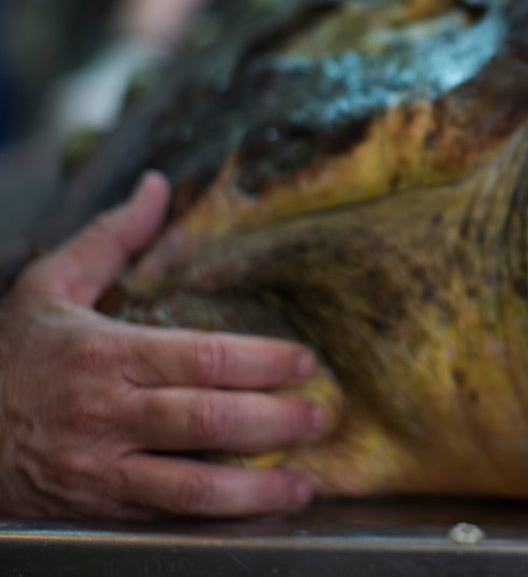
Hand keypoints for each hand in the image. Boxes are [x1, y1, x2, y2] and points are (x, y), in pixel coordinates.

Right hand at [0, 172, 324, 519]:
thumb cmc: (11, 357)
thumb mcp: (49, 287)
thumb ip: (111, 237)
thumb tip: (158, 186)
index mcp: (104, 354)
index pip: (201, 358)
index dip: (263, 362)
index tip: (306, 361)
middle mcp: (105, 413)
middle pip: (208, 419)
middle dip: (275, 420)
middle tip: (321, 415)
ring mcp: (101, 468)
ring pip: (192, 485)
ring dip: (258, 486)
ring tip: (306, 478)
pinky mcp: (99, 509)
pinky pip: (167, 517)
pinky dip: (220, 517)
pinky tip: (259, 509)